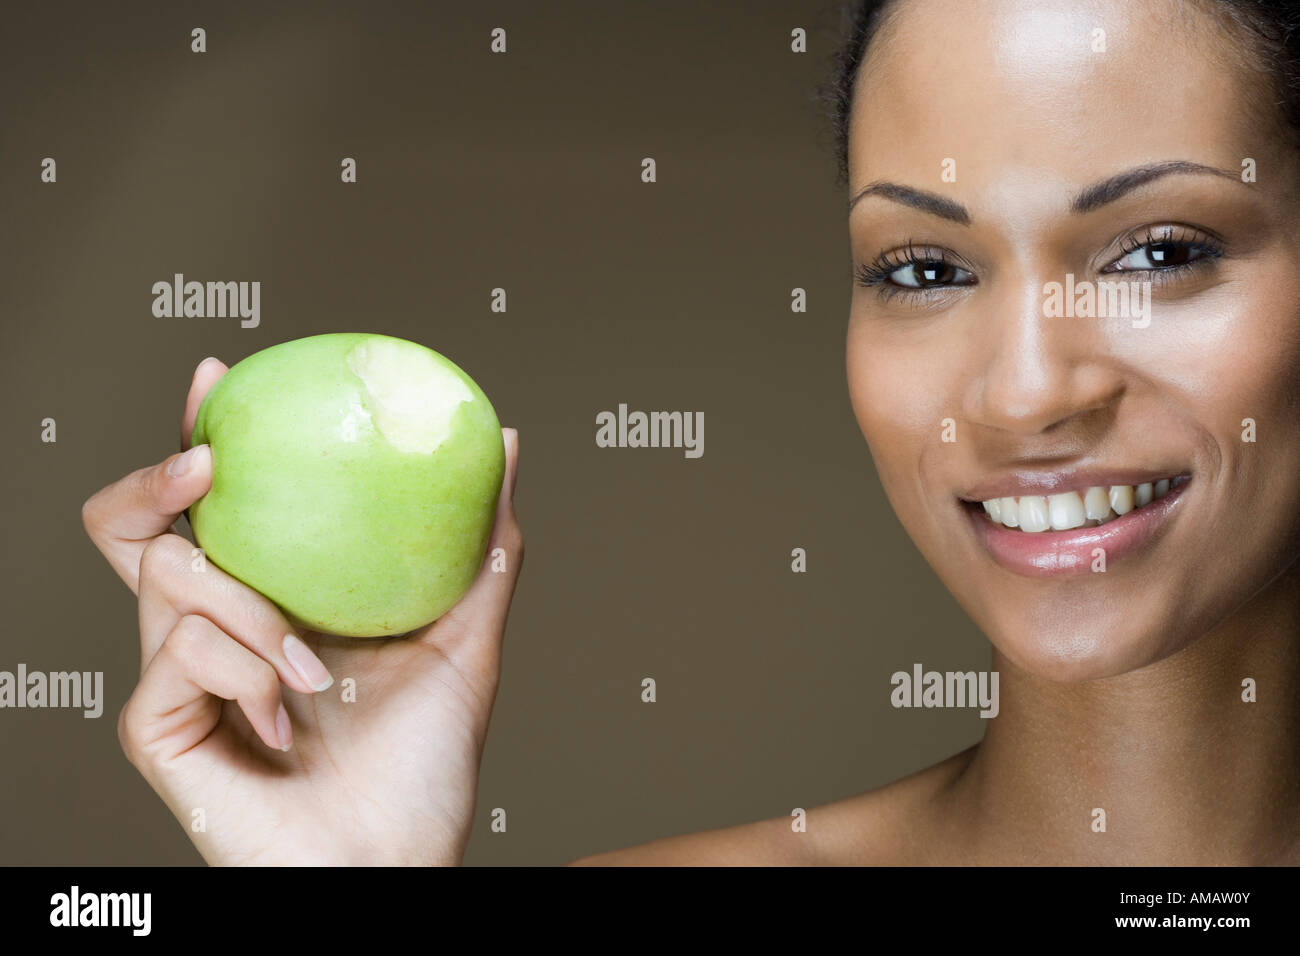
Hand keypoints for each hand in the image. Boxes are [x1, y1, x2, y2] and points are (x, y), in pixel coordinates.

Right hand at [82, 357, 522, 864]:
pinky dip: (246, 673)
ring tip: (316, 669)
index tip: (222, 374)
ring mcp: (179, 677)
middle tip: (207, 465)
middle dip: (152, 479)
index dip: (202, 433)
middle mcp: (214, 628)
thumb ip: (484, 548)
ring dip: (251, 611)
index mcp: (271, 598)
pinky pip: (179, 658)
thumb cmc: (423, 763)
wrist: (397, 859)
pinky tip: (286, 718)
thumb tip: (509, 444)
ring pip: (167, 580)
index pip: (220, 505)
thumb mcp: (465, 639)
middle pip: (131, 529)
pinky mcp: (158, 728)